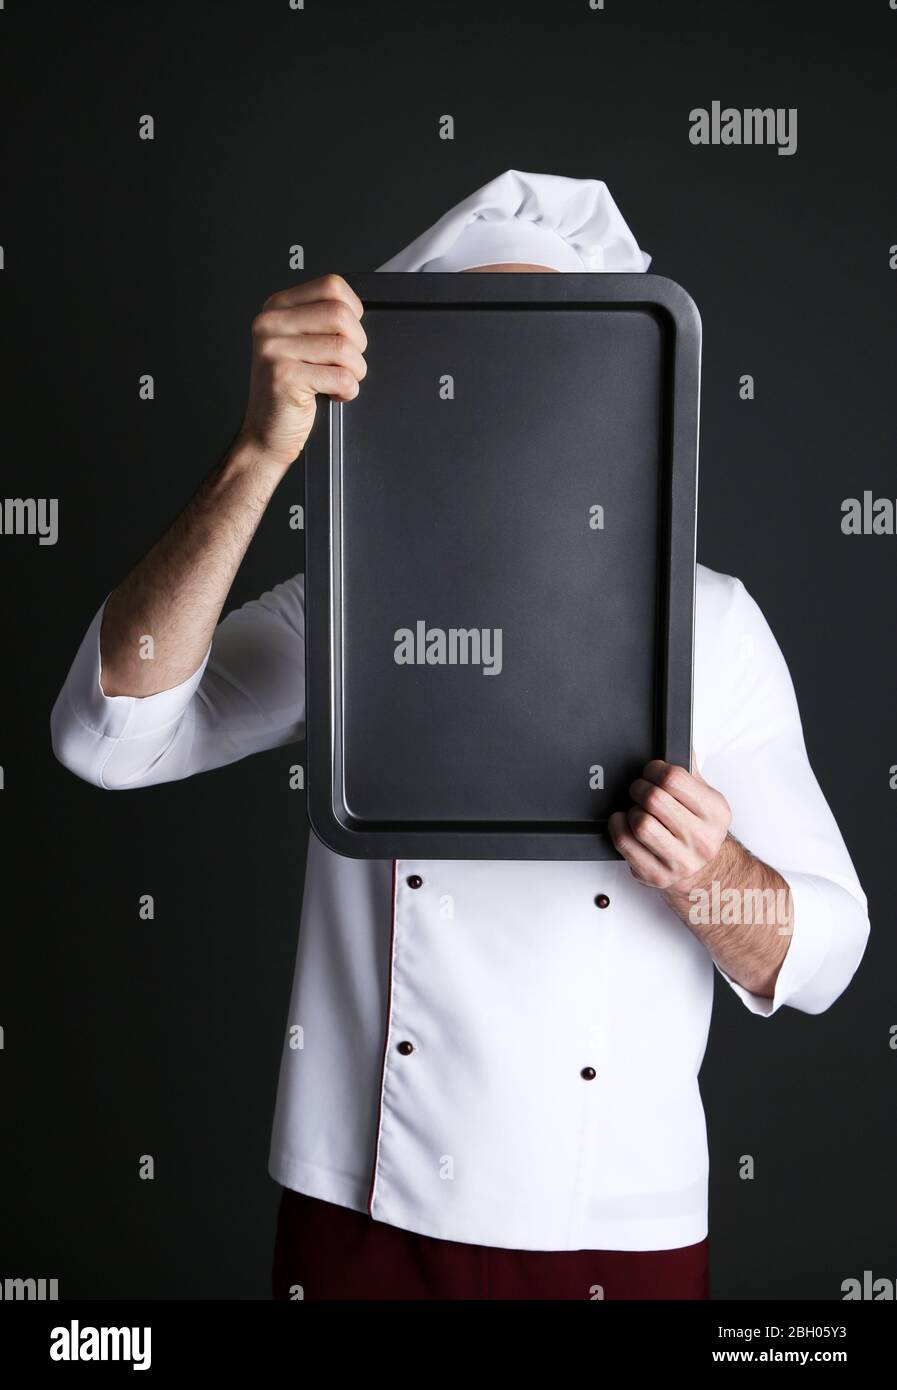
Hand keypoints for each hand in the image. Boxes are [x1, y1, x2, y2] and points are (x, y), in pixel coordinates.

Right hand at [236, 273, 366, 471]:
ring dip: (355, 371)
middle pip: (341, 314)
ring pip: (344, 347)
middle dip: (357, 345)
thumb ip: (321, 320)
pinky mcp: (284, 376)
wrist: (266, 433)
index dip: (353, 313)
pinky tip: (331, 394)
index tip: (346, 335)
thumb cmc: (289, 390)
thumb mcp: (301, 344)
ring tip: (338, 381)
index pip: (332, 286)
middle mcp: (271, 323)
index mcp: (278, 307)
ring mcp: (274, 349)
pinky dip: (347, 391)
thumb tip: (356, 311)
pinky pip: (341, 377)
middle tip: (346, 364)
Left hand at [608, 756, 731, 892]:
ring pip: (640, 823)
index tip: (651, 770)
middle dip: (639, 788)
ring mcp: (679, 861)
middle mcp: (701, 839)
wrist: (705, 873)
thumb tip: (681, 742)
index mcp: (715, 813)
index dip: (655, 769)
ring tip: (637, 809)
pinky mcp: (657, 874)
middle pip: (654, 799)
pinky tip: (624, 822)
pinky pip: (625, 843)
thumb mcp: (704, 799)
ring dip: (632, 810)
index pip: (675, 779)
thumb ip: (691, 772)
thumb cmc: (698, 830)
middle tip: (639, 788)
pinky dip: (618, 827)